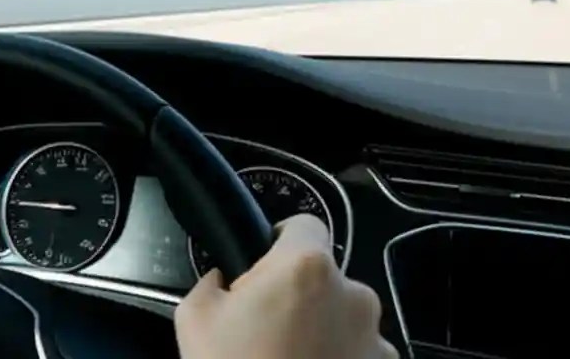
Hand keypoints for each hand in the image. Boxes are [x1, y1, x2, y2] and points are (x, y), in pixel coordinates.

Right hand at [175, 214, 396, 358]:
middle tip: (265, 326)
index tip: (265, 264)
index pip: (304, 223)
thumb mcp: (194, 316)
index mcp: (306, 268)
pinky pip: (358, 351)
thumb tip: (225, 281)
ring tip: (286, 358)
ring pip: (343, 316)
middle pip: (324, 275)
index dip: (281, 240)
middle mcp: (353, 295)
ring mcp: (375, 338)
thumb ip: (213, 281)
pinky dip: (338, 358)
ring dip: (322, 329)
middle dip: (300, 293)